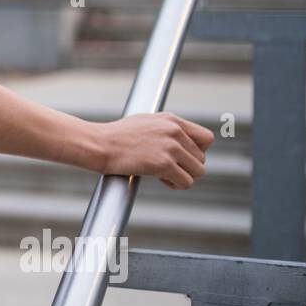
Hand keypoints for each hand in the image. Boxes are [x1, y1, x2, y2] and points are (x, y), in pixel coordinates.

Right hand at [95, 112, 213, 188]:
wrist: (99, 144)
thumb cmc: (116, 136)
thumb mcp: (146, 123)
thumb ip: (166, 130)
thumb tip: (180, 143)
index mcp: (172, 120)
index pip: (206, 138)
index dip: (198, 151)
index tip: (184, 158)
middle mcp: (174, 131)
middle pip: (201, 158)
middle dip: (187, 167)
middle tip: (167, 169)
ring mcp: (170, 147)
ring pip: (198, 171)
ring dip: (183, 177)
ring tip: (163, 174)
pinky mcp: (163, 164)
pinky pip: (186, 182)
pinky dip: (175, 185)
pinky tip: (160, 179)